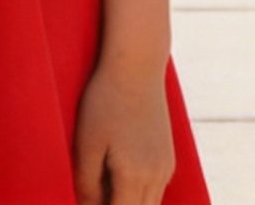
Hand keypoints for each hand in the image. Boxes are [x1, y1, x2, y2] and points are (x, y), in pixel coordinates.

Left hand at [73, 60, 174, 204]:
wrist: (137, 64)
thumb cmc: (106, 100)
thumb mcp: (87, 142)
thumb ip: (87, 182)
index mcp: (135, 176)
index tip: (86, 202)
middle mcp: (157, 177)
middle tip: (92, 198)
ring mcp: (166, 167)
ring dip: (128, 204)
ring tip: (102, 190)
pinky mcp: (168, 157)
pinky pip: (155, 190)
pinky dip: (138, 195)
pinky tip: (118, 181)